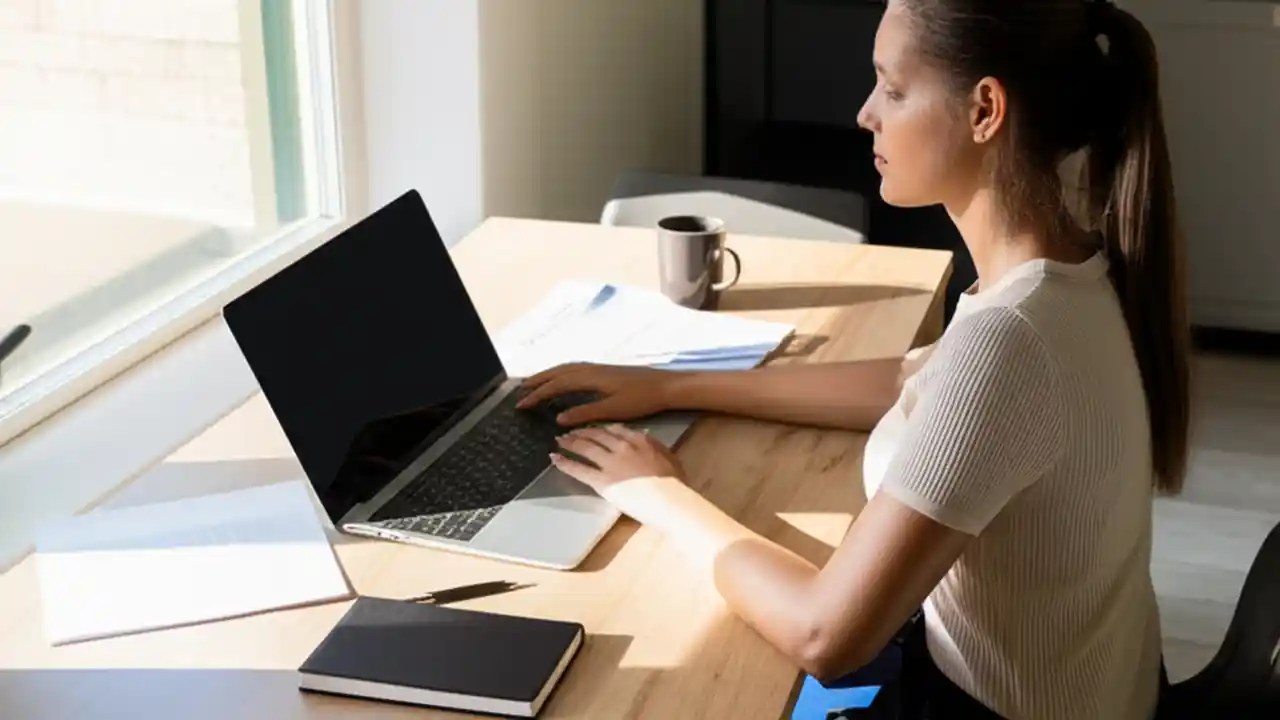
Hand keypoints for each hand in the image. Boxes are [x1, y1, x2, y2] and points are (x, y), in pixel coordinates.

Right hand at [517, 363, 676, 425]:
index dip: (538, 395)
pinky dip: (561, 372)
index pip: (557, 385)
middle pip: (558, 372)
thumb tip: (558, 418)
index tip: (521, 404)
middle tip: (520, 390)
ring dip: (548, 374)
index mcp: (590, 378)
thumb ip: (585, 413)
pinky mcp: (605, 370)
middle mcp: (591, 369)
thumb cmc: (641, 399)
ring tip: (534, 382)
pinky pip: (575, 368)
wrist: (666, 386)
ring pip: (566, 368)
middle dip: (538, 380)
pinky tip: (562, 379)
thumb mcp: (612, 410)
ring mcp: (598, 368)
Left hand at [550, 424, 686, 515]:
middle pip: (597, 435)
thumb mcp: (670, 457)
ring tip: (560, 440)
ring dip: (570, 442)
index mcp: (640, 440)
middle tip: (572, 432)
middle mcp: (622, 446)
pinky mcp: (601, 481)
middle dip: (583, 432)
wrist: (669, 500)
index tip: (595, 430)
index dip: (602, 429)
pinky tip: (554, 458)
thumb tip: (645, 437)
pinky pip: (579, 469)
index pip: (616, 429)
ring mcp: (610, 462)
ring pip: (585, 447)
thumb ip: (655, 446)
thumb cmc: (675, 483)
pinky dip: (564, 462)